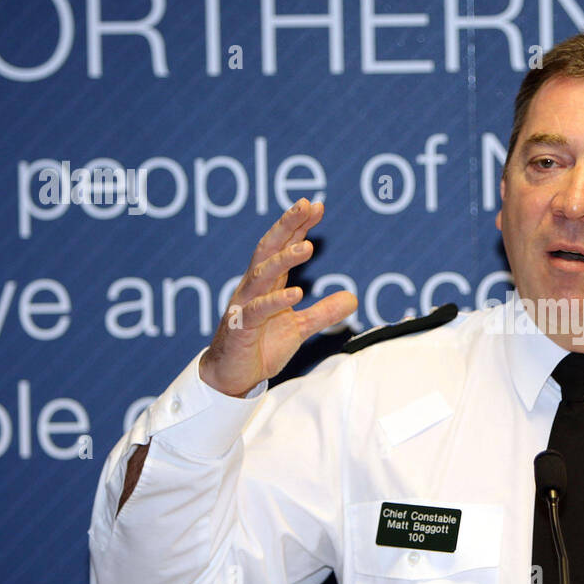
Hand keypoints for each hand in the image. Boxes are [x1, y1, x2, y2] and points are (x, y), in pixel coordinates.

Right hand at [200, 198, 357, 396]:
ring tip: (307, 248)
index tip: (316, 206)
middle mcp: (254, 288)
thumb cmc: (259, 347)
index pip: (282, 247)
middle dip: (287, 226)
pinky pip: (257, 311)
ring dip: (283, 259)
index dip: (298, 226)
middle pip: (269, 249)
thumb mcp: (299, 328)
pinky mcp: (240, 327)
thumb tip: (352, 298)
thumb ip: (324, 312)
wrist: (231, 377)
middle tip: (305, 206)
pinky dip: (275, 301)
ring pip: (262, 274)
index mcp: (268, 285)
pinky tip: (295, 293)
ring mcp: (245, 306)